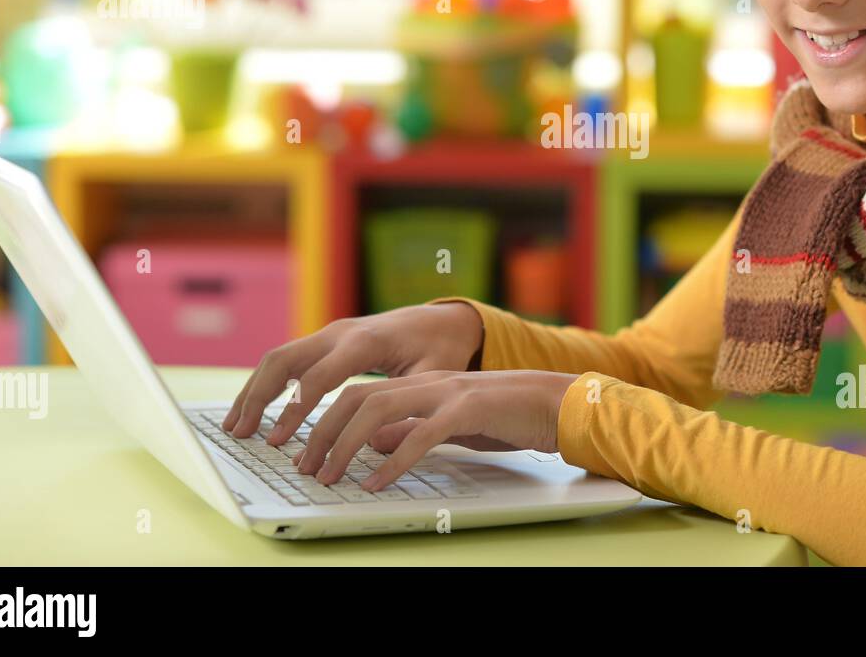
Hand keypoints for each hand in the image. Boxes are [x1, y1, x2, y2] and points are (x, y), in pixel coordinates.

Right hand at [222, 301, 483, 440]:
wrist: (442, 320)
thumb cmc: (440, 349)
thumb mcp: (435, 377)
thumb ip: (407, 408)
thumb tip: (376, 449)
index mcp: (365, 341)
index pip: (319, 377)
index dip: (295, 410)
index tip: (277, 440)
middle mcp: (341, 332)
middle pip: (285, 360)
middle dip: (258, 398)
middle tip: (241, 434)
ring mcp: (330, 333)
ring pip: (279, 357)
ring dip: (254, 390)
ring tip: (235, 426)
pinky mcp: (326, 340)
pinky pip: (288, 359)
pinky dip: (266, 383)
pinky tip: (253, 408)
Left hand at [294, 370, 579, 491]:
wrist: (558, 404)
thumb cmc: (508, 417)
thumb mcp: (450, 426)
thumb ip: (412, 430)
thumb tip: (373, 445)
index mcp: (423, 383)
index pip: (359, 393)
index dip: (326, 420)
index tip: (307, 452)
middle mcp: (429, 382)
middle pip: (358, 397)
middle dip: (324, 432)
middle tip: (307, 467)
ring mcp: (448, 393)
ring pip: (379, 409)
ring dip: (346, 445)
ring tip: (331, 475)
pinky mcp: (469, 411)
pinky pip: (422, 435)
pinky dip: (393, 460)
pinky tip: (376, 482)